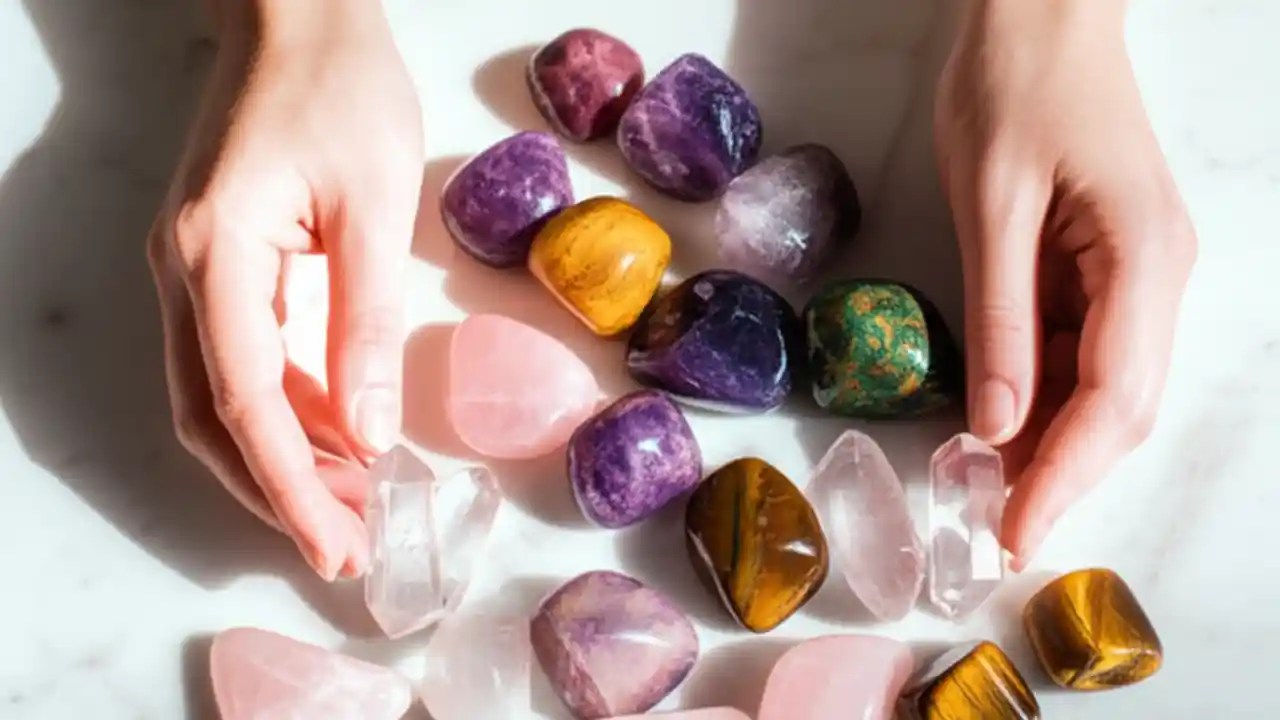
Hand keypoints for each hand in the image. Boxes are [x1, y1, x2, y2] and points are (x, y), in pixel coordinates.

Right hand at [147, 0, 422, 578]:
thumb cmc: (341, 87)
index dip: (289, 486)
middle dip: (277, 492)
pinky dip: (285, 414)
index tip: (335, 546)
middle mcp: (184, 275)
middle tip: (347, 549)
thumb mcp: (373, 204)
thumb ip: (367, 322)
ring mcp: (194, 272)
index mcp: (213, 256)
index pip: (245, 402)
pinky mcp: (222, 265)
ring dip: (279, 461)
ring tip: (350, 511)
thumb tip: (369, 433)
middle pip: (214, 417)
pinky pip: (241, 361)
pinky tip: (336, 442)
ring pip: (221, 398)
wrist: (300, 14)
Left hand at [935, 0, 1195, 567]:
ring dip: (1048, 440)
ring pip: (1102, 386)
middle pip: (1120, 407)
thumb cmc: (1013, 87)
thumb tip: (996, 426)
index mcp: (1143, 260)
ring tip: (984, 487)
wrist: (1039, 14)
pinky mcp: (1106, 263)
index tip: (1014, 534)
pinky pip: (1080, 349)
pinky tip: (996, 418)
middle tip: (992, 527)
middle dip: (1060, 473)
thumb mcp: (992, 206)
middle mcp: (1158, 276)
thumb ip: (1000, 318)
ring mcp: (1137, 271)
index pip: (1114, 401)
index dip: (1065, 478)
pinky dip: (1039, 392)